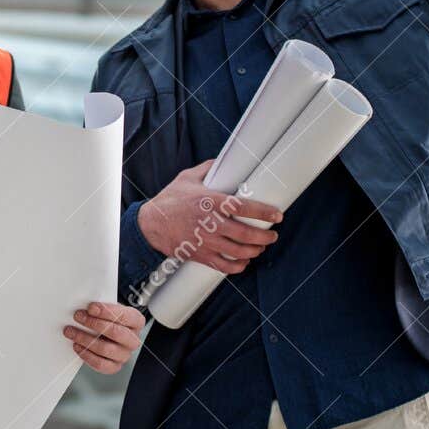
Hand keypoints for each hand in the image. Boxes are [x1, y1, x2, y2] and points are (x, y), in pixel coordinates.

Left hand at [64, 301, 145, 373]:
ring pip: (106, 349)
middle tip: (78, 316)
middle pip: (116, 333)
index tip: (90, 307)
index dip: (106, 311)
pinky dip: (86, 355)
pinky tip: (77, 345)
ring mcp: (125, 355)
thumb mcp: (109, 307)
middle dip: (94, 323)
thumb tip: (85, 304)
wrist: (108, 331)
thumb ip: (101, 306)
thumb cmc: (108, 318)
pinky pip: (100, 364)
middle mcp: (133, 340)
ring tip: (71, 331)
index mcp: (136, 321)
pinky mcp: (114, 366)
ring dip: (85, 339)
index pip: (124, 316)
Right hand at [137, 160, 283, 274]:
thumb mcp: (187, 178)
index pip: (243, 207)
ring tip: (261, 247)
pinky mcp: (201, 255)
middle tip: (272, 235)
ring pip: (239, 252)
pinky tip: (244, 261)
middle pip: (245, 234)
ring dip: (255, 251)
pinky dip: (238, 266)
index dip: (264, 212)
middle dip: (264, 236)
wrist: (150, 224)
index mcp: (210, 202)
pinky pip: (225, 266)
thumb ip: (208, 169)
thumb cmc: (169, 200)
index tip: (277, 215)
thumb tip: (223, 161)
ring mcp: (206, 242)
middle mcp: (210, 223)